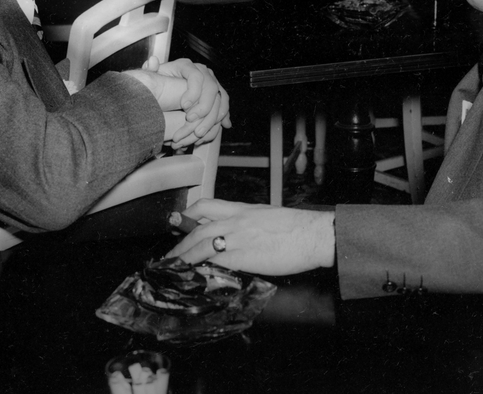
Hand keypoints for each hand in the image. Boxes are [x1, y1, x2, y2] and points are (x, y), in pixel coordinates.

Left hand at [129, 57, 230, 146]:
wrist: (167, 88)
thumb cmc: (160, 82)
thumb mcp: (153, 76)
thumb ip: (150, 69)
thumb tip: (152, 61)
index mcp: (187, 66)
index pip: (196, 76)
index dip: (193, 91)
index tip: (183, 106)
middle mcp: (203, 72)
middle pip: (211, 87)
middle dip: (203, 106)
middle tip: (190, 120)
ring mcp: (212, 82)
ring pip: (220, 97)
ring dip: (213, 116)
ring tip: (200, 131)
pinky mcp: (217, 93)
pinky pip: (224, 104)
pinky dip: (224, 115)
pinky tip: (223, 126)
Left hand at [165, 199, 335, 275]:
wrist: (312, 234)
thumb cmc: (296, 228)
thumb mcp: (266, 216)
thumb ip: (247, 223)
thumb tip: (237, 234)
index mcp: (242, 209)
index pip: (207, 206)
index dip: (188, 214)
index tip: (179, 222)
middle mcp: (236, 221)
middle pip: (198, 228)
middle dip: (180, 242)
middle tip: (170, 253)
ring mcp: (238, 238)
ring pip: (201, 244)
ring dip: (184, 256)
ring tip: (174, 266)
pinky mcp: (244, 256)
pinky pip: (216, 262)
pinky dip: (203, 268)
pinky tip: (196, 275)